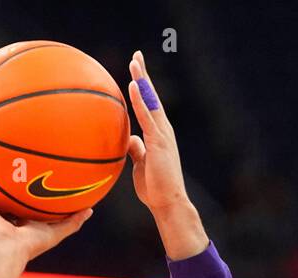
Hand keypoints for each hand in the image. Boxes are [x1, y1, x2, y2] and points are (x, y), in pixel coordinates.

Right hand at [0, 166, 91, 262]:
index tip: (27, 177)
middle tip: (2, 162)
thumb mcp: (57, 231)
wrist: (7, 250)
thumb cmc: (31, 244)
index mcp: (17, 221)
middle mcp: (0, 215)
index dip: (22, 190)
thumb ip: (73, 221)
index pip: (19, 203)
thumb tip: (91, 209)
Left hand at [126, 50, 188, 213]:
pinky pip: (147, 116)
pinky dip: (140, 100)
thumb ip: (136, 149)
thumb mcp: (141, 164)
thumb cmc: (155, 187)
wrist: (168, 203)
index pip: (149, 105)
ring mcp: (162, 134)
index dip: (142, 87)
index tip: (135, 70)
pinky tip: (132, 85)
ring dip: (142, 80)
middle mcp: (163, 129)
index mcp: (158, 133)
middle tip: (136, 56)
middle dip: (143, 75)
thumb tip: (129, 139)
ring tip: (134, 62)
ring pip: (151, 101)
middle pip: (151, 96)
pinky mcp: (159, 141)